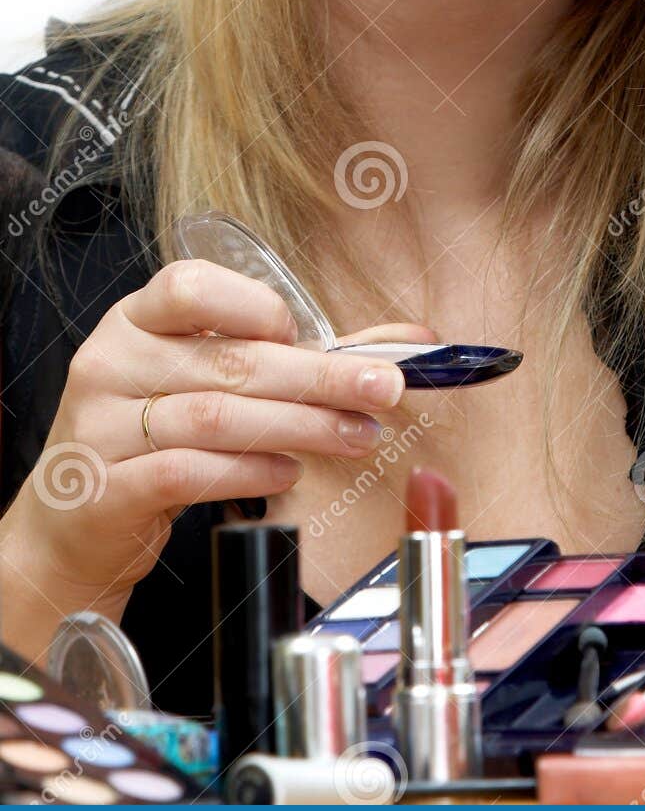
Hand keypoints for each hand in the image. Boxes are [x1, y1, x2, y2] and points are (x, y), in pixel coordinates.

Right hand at [0, 258, 407, 614]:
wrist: (71, 524)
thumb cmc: (153, 440)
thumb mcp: (205, 381)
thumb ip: (296, 356)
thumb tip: (408, 341)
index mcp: (136, 321)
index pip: (190, 286)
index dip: (258, 306)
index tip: (313, 336)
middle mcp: (112, 363)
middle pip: (228, 361)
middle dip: (319, 376)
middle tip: (383, 389)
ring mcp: (100, 427)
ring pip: (215, 416)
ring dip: (299, 426)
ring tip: (355, 435)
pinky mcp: (104, 490)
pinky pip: (188, 473)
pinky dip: (249, 471)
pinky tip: (289, 472)